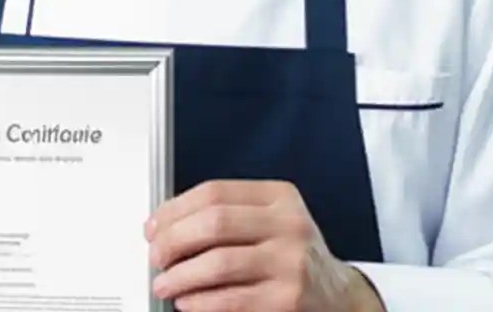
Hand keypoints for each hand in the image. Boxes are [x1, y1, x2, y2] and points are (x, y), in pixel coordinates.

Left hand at [145, 180, 385, 311]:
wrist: (338, 297)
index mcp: (280, 197)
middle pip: (214, 222)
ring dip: (179, 276)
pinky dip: (199, 302)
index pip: (215, 192)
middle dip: (172, 241)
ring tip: (165, 284)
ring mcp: (291, 263)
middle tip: (156, 256)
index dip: (175, 209)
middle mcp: (290, 225)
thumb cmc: (293, 258)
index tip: (154, 226)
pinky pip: (229, 300)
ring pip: (218, 263)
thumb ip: (229, 216)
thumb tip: (166, 226)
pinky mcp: (288, 300)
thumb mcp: (272, 223)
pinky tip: (188, 302)